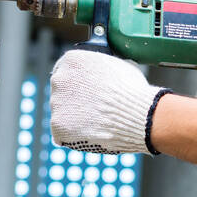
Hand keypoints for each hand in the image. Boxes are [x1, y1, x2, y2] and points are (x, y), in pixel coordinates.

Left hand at [50, 48, 169, 154]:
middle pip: (62, 92)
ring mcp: (56, 103)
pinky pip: (62, 133)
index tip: (86, 92)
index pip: (66, 70)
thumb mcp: (120, 67)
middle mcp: (59, 79)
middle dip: (75, 101)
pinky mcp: (58, 126)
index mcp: (72, 60)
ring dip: (75, 119)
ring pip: (62, 113)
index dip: (78, 83)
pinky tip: (92, 134)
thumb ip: (103, 68)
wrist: (140, 117)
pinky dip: (74, 136)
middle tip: (94, 110)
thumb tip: (107, 73)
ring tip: (98, 124)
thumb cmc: (133, 92)